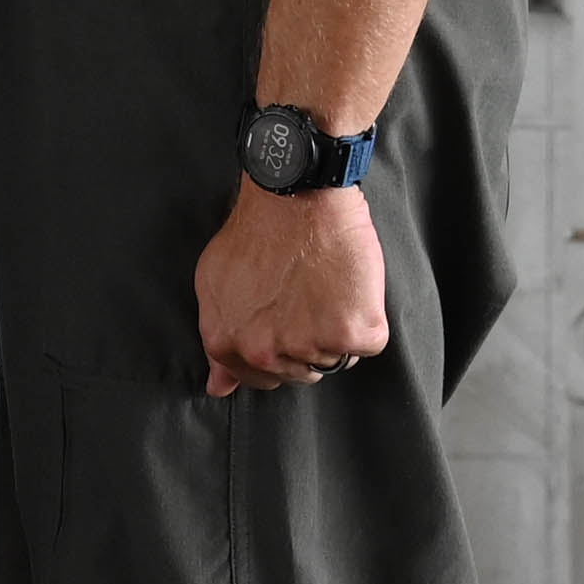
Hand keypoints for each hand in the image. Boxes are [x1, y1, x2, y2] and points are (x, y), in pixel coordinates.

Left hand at [196, 182, 390, 396]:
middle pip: (300, 371)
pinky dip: (367, 319)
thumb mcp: (215, 285)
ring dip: (337, 329)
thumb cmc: (257, 233)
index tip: (287, 324)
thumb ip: (220, 339)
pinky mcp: (352, 333)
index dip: (278, 351)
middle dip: (307, 340)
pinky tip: (349, 288)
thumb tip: (219, 386)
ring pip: (336, 357)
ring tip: (325, 288)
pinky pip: (368, 344)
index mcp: (227, 343)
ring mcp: (309, 345)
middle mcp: (264, 352)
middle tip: (307, 297)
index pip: (259, 378)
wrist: (296, 197)